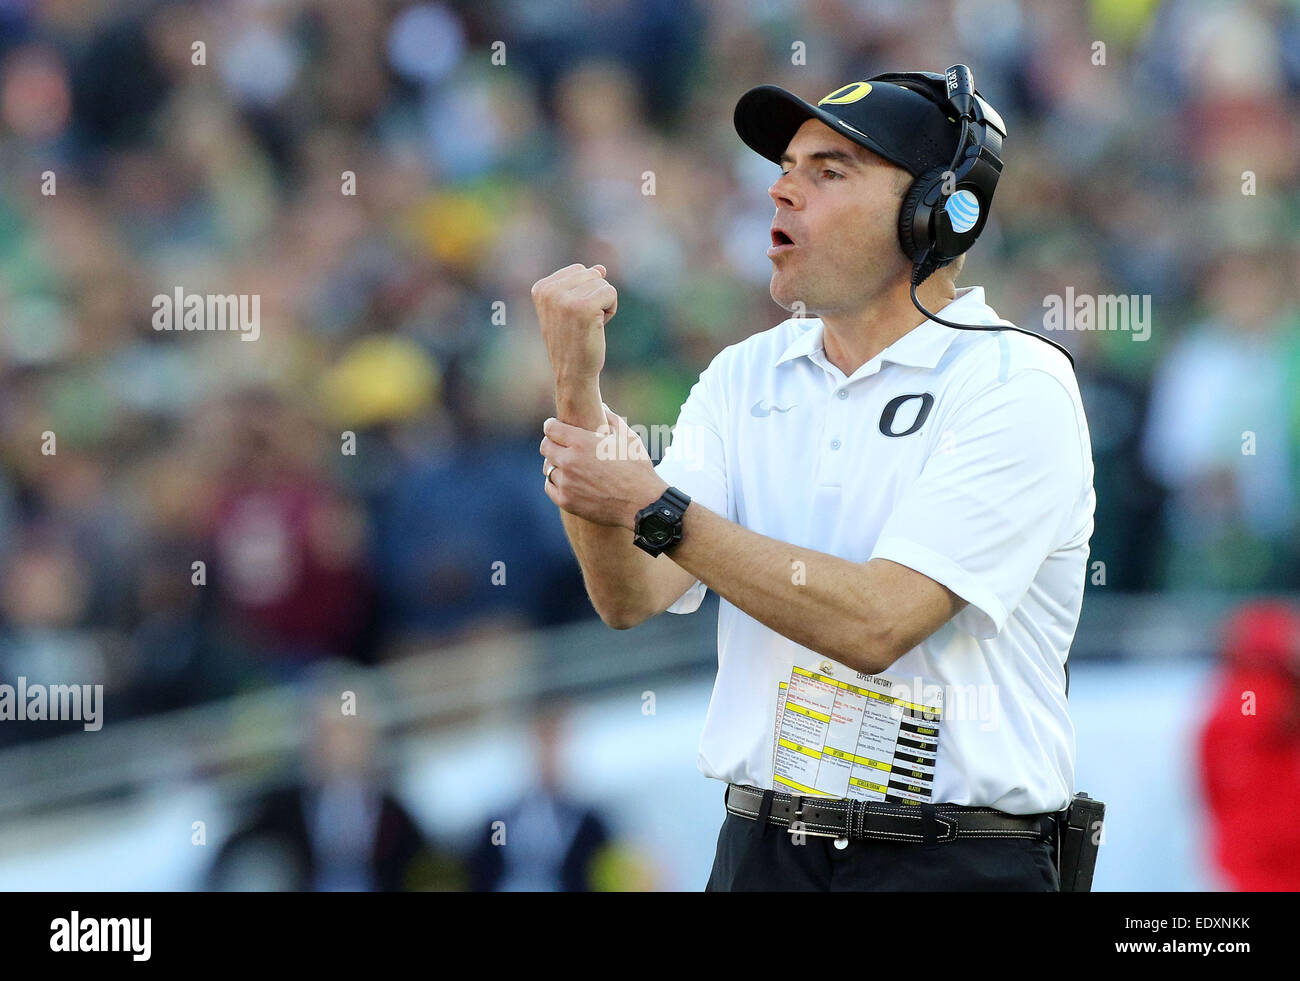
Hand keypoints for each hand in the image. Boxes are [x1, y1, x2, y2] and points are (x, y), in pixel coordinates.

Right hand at [531, 263, 616, 384]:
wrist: (573, 372)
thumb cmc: (573, 341)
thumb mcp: (571, 307)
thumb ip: (581, 284)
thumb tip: (600, 268)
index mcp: (541, 288)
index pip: (578, 270)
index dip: (584, 291)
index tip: (573, 315)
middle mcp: (549, 291)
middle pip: (592, 274)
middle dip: (595, 296)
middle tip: (582, 322)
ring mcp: (565, 298)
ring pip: (603, 283)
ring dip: (603, 305)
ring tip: (588, 325)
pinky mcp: (584, 306)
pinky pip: (611, 293)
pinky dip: (611, 310)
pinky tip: (598, 326)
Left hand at [540, 407, 667, 529]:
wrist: (642, 504)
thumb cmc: (638, 469)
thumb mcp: (628, 438)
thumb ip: (612, 419)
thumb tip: (602, 407)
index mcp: (581, 442)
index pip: (551, 428)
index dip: (553, 426)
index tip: (557, 427)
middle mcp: (569, 461)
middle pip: (545, 447)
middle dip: (552, 444)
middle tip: (562, 446)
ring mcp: (566, 483)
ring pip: (548, 468)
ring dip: (556, 465)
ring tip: (568, 466)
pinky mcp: (566, 501)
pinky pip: (550, 487)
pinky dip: (556, 483)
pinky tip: (567, 481)